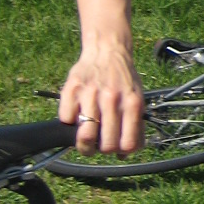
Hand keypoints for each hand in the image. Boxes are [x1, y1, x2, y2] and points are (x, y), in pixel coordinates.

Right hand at [58, 39, 145, 154]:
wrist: (108, 50)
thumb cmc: (123, 79)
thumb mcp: (138, 98)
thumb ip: (136, 125)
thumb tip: (126, 153)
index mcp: (132, 103)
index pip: (127, 144)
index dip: (120, 152)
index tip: (116, 149)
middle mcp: (112, 99)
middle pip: (105, 145)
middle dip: (101, 150)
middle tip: (98, 144)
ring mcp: (90, 94)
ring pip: (84, 136)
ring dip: (84, 143)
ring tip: (85, 139)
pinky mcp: (71, 89)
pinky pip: (66, 119)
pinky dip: (69, 122)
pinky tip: (76, 114)